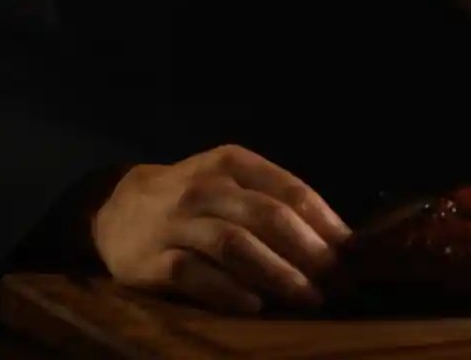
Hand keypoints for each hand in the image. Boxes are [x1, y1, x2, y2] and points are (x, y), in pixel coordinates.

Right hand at [90, 144, 350, 314]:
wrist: (116, 207)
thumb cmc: (195, 199)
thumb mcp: (232, 182)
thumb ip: (277, 202)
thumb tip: (340, 242)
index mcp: (233, 163)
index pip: (291, 191)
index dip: (327, 224)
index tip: (355, 254)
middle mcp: (205, 188)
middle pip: (268, 217)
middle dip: (309, 252)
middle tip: (337, 281)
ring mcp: (176, 223)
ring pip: (235, 246)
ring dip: (278, 274)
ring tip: (308, 298)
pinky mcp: (151, 261)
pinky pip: (195, 276)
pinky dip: (228, 292)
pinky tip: (255, 306)